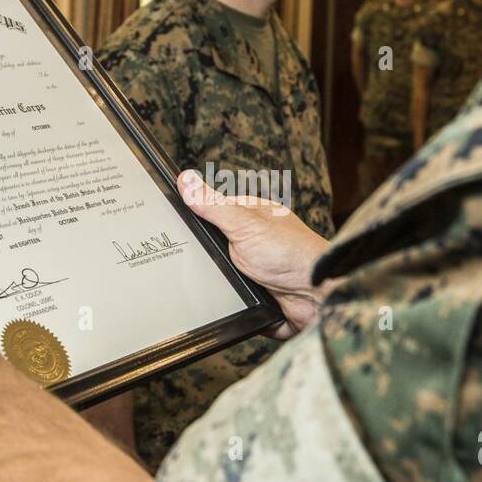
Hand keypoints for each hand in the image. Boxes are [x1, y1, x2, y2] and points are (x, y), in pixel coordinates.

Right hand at [177, 169, 331, 339]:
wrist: (314, 297)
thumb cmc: (292, 254)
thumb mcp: (245, 224)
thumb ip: (214, 205)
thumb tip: (186, 180)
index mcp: (248, 216)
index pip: (208, 211)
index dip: (190, 217)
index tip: (167, 224)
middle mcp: (249, 240)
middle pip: (209, 245)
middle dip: (200, 255)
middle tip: (188, 258)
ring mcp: (250, 268)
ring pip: (215, 274)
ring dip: (211, 281)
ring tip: (206, 282)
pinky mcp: (251, 294)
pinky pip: (225, 297)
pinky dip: (222, 301)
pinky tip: (217, 301)